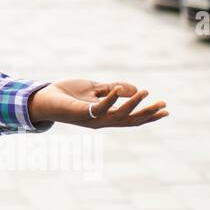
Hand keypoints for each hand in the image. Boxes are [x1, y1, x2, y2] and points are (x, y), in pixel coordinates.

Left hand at [28, 79, 166, 128]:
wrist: (43, 99)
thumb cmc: (66, 95)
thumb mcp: (93, 88)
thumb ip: (111, 89)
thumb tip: (134, 88)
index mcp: (104, 116)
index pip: (130, 118)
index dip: (148, 116)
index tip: (166, 111)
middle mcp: (100, 121)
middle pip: (129, 121)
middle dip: (147, 114)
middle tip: (164, 106)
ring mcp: (91, 119)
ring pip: (118, 115)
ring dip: (133, 104)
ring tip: (146, 93)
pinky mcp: (81, 113)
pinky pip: (98, 108)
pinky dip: (110, 99)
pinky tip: (119, 90)